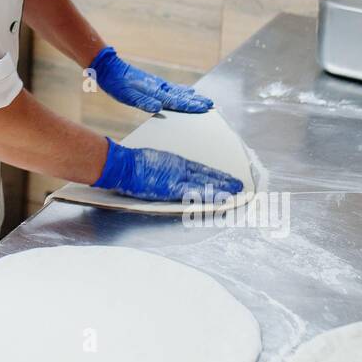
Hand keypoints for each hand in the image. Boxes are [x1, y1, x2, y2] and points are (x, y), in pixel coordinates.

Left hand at [88, 45, 212, 113]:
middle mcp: (159, 87)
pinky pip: (172, 88)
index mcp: (154, 91)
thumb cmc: (117, 84)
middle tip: (211, 104)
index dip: (190, 105)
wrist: (110, 69)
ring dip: (191, 96)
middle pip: (181, 96)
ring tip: (203, 98)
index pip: (176, 101)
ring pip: (178, 91)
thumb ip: (142, 101)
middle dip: (196, 101)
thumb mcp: (127, 95)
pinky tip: (185, 91)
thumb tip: (158, 107)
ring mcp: (157, 84)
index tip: (204, 108)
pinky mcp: (153, 83)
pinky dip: (181, 90)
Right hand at [93, 138, 243, 202]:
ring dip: (222, 188)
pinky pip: (198, 193)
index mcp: (175, 162)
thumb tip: (169, 174)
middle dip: (223, 181)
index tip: (225, 178)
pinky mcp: (174, 187)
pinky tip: (223, 198)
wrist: (123, 165)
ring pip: (206, 183)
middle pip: (207, 175)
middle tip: (238, 185)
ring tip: (236, 191)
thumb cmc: (133, 164)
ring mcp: (178, 178)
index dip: (214, 175)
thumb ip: (165, 169)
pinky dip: (211, 195)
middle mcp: (180, 168)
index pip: (200, 169)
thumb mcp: (153, 163)